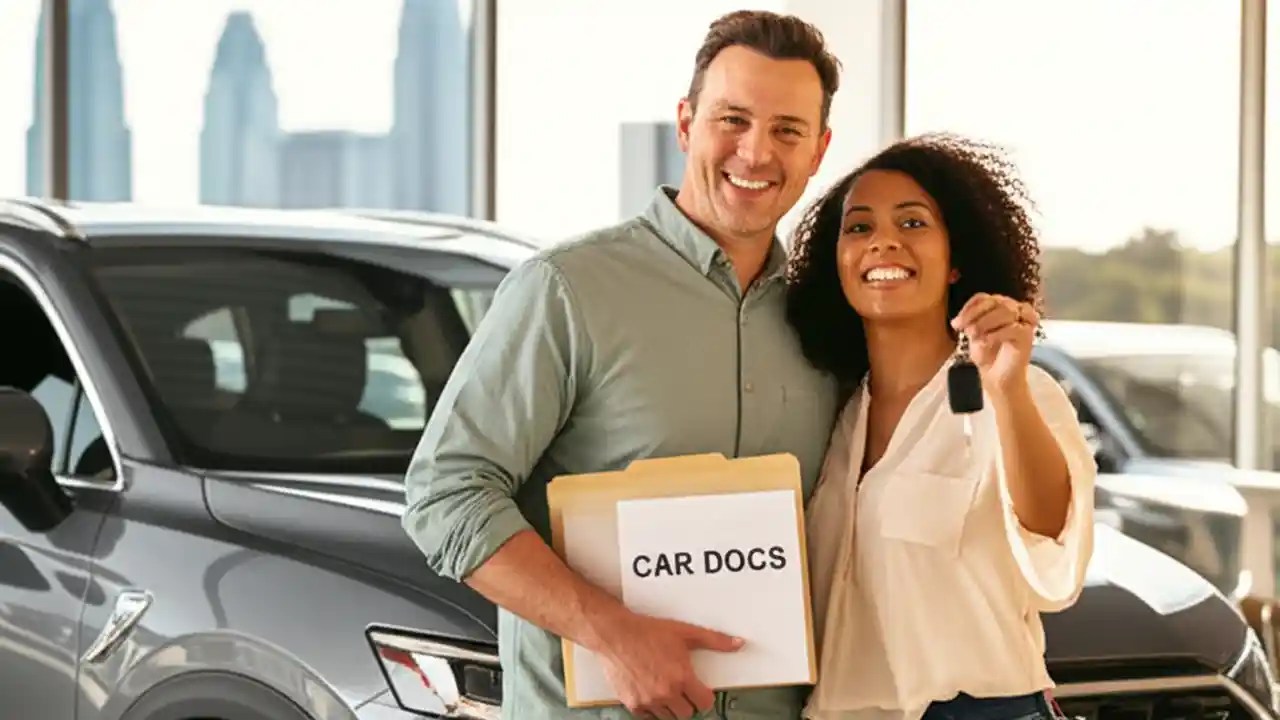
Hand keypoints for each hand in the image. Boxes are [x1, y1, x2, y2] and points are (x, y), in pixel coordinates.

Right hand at [593, 608, 742, 718]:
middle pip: (687, 713)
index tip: (701, 691)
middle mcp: (665, 692)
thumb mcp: (685, 632)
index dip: (705, 697)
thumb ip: (714, 640)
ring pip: (669, 717)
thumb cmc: (647, 632)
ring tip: (667, 691)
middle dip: (688, 703)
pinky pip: (649, 718)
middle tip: (682, 689)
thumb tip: (737, 644)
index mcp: (681, 677)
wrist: (616, 635)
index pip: (705, 703)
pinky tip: (652, 695)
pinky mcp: (633, 704)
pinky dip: (653, 710)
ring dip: (671, 707)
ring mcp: (648, 701)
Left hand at [950, 292, 1039, 392]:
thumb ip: (968, 323)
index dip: (968, 308)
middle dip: (976, 315)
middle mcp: (1013, 309)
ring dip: (985, 322)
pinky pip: (1014, 328)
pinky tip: (986, 341)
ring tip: (973, 336)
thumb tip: (956, 321)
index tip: (956, 324)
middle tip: (965, 331)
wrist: (998, 376)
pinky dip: (997, 334)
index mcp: (997, 305)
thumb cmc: (986, 353)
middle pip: (995, 301)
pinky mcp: (1028, 335)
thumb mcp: (973, 334)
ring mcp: (1023, 321)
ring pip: (1006, 311)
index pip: (983, 298)